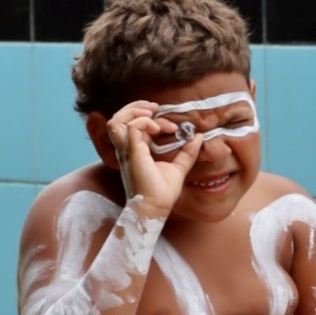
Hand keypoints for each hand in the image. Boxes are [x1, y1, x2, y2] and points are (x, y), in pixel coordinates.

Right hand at [105, 99, 203, 216]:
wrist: (156, 207)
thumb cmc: (163, 192)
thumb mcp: (179, 167)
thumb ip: (187, 152)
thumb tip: (198, 136)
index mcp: (134, 150)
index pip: (130, 124)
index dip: (149, 117)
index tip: (172, 126)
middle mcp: (126, 149)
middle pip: (118, 118)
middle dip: (135, 107)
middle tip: (155, 108)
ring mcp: (127, 151)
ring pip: (116, 121)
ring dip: (134, 111)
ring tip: (152, 113)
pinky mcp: (132, 154)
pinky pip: (132, 128)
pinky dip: (145, 122)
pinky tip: (158, 128)